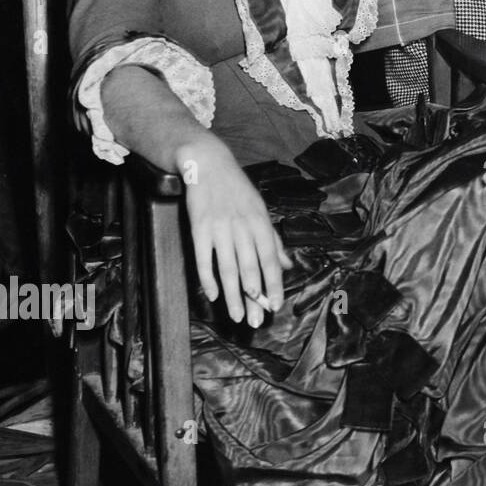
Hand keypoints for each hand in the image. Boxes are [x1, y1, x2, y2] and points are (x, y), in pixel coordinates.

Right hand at [175, 136, 287, 327]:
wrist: (208, 164)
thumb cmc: (237, 190)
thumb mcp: (261, 210)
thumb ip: (272, 240)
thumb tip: (286, 265)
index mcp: (261, 223)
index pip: (270, 260)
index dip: (273, 284)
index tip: (275, 306)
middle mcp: (242, 227)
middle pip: (250, 268)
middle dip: (254, 298)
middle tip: (255, 321)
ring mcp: (220, 228)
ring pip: (228, 268)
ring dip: (233, 295)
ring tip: (236, 317)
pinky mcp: (198, 228)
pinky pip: (203, 258)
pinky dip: (207, 278)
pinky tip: (213, 296)